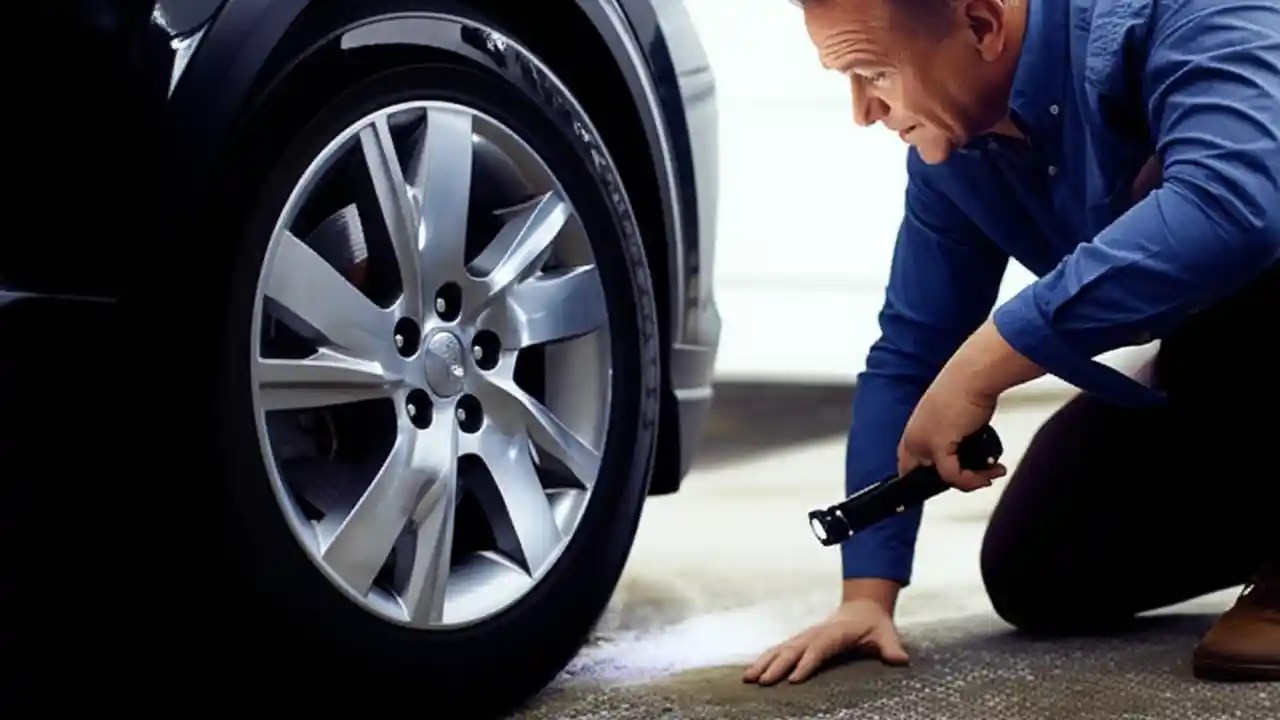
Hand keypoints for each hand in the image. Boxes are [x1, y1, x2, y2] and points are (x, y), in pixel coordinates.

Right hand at [742, 597, 908, 685]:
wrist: (863, 606)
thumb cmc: (874, 624)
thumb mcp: (886, 634)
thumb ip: (891, 647)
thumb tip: (900, 660)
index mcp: (834, 633)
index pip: (818, 650)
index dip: (806, 664)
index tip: (793, 680)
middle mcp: (815, 634)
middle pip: (793, 650)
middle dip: (776, 666)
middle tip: (762, 682)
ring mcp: (805, 636)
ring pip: (780, 649)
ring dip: (764, 663)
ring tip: (748, 678)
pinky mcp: (801, 640)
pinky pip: (779, 649)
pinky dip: (765, 659)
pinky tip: (752, 671)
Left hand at [897, 368, 1006, 491]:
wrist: (973, 375)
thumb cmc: (968, 387)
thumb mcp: (953, 416)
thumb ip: (952, 436)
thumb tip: (966, 455)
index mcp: (914, 429)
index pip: (909, 465)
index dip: (929, 477)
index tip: (954, 479)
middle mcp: (914, 437)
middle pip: (922, 477)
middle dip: (951, 482)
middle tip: (975, 479)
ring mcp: (923, 443)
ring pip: (942, 478)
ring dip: (970, 481)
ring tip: (990, 475)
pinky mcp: (937, 446)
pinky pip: (952, 475)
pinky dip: (972, 479)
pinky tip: (988, 474)